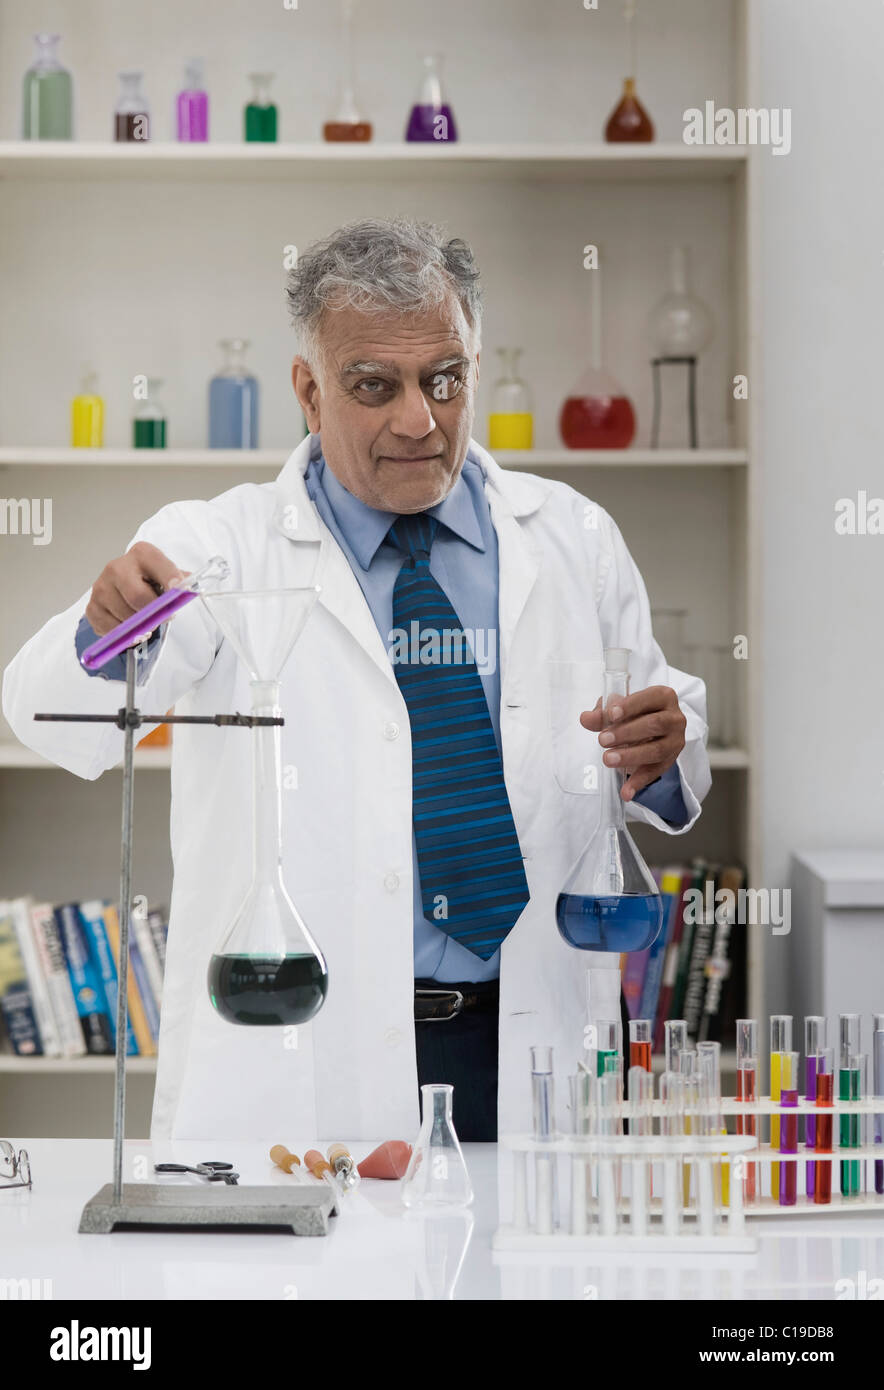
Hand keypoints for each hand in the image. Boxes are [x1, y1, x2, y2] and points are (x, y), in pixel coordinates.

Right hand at [85, 542, 186, 635]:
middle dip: (154, 613)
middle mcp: (117, 567)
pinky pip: (112, 630)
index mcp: (142, 554)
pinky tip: (131, 627)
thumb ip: (180, 581)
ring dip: (140, 626)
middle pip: (138, 596)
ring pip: (126, 617)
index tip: (177, 590)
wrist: (126, 586)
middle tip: (163, 618)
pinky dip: (126, 636)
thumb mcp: (169, 576)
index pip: (158, 566)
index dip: (170, 579)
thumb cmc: (151, 582)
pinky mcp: (92, 607)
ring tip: (146, 620)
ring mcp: (101, 587)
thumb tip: (188, 588)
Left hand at [580, 685, 685, 801]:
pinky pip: (655, 772)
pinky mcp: (671, 760)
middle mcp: (675, 718)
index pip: (649, 699)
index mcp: (663, 697)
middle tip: (603, 740)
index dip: (630, 706)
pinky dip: (639, 782)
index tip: (612, 714)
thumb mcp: (619, 708)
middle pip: (654, 724)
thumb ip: (602, 713)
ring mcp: (676, 740)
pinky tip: (625, 792)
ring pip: (657, 750)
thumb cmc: (636, 713)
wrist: (654, 729)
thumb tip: (586, 718)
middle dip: (627, 733)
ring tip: (608, 759)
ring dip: (631, 756)